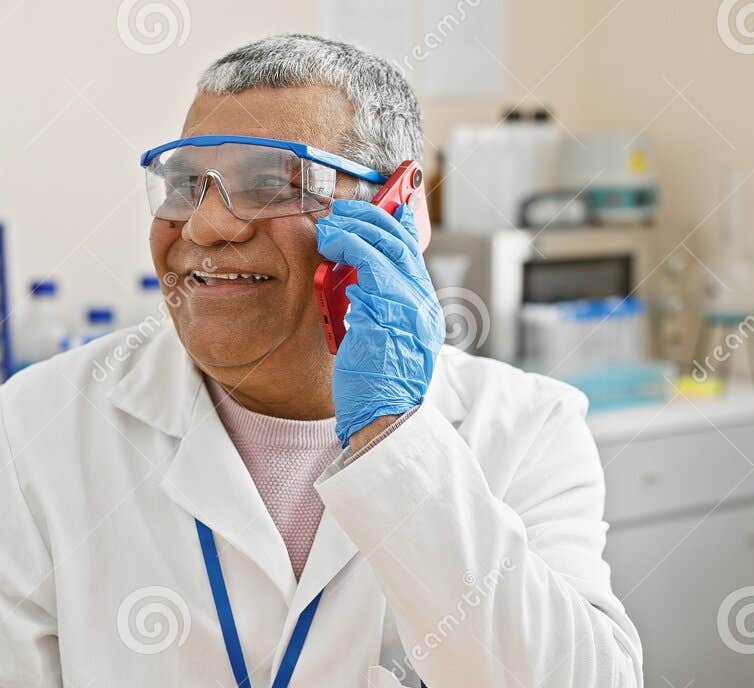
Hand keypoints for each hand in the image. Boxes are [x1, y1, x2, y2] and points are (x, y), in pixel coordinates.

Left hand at [315, 199, 443, 447]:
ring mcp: (410, 304)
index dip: (399, 223)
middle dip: (371, 216)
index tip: (387, 204)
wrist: (384, 417)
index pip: (413, 254)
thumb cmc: (374, 388)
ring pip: (386, 244)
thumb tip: (360, 285)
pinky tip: (333, 244)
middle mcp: (422, 302)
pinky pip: (369, 261)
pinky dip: (350, 245)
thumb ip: (377, 310)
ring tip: (331, 223)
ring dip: (355, 227)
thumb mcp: (380, 342)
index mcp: (422, 310)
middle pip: (402, 240)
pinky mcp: (390, 308)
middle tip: (343, 210)